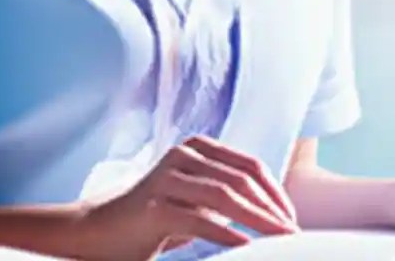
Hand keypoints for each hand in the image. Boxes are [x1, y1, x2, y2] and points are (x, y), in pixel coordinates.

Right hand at [79, 135, 299, 260]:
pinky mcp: (153, 206)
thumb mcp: (198, 198)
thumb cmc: (158, 216)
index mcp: (198, 147)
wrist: (102, 231)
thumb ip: (229, 194)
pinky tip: (245, 247)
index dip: (277, 193)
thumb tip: (278, 212)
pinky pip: (198, 219)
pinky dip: (226, 234)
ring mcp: (165, 178)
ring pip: (224, 195)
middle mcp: (182, 155)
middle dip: (272, 209)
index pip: (250, 166)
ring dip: (257, 221)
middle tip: (292, 234)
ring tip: (278, 240)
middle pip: (241, 180)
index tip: (292, 220)